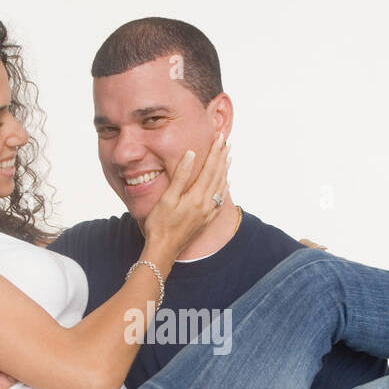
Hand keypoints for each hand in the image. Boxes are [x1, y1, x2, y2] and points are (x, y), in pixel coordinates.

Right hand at [140, 132, 231, 255]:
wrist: (164, 250)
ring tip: (229, 156)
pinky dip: (225, 189)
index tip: (219, 138)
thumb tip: (191, 155)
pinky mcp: (206, 220)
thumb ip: (181, 175)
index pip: (209, 168)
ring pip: (221, 186)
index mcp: (197, 196)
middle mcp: (206, 204)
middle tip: (227, 142)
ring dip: (225, 170)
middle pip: (217, 175)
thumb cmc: (160, 224)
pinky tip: (227, 183)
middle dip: (222, 157)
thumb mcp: (167, 197)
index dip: (215, 152)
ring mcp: (208, 213)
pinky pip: (220, 200)